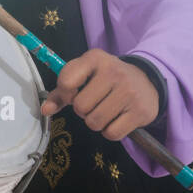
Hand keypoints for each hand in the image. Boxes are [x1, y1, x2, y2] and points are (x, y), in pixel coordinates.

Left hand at [40, 48, 159, 140]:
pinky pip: (112, 134)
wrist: (147, 80)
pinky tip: (117, 119)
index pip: (66, 81)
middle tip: (95, 103)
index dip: (65, 94)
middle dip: (84, 111)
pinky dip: (110, 132)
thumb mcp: (85, 75)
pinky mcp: (140, 111)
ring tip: (105, 111)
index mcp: (95, 58)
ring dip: (96, 123)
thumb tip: (45, 110)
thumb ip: (62, 92)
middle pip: (81, 108)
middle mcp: (113, 72)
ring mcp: (129, 91)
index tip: (74, 93)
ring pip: (95, 123)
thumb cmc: (107, 79)